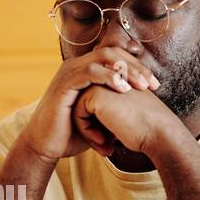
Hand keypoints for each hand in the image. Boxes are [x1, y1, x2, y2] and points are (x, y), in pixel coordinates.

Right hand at [20, 48, 160, 161]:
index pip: (115, 57)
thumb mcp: (98, 117)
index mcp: (84, 70)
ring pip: (103, 58)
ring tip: (141, 86)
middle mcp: (76, 67)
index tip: (154, 85)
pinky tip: (123, 89)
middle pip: (112, 52)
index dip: (136, 67)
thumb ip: (115, 107)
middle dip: (135, 66)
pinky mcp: (64, 84)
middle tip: (152, 84)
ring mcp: (68, 73)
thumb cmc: (71, 134)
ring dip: (125, 70)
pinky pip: (90, 72)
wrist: (45, 147)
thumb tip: (141, 107)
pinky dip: (109, 77)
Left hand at [72, 84, 183, 159]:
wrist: (159, 133)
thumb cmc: (145, 130)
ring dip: (87, 132)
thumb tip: (85, 119)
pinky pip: (77, 114)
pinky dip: (86, 132)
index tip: (112, 141)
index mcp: (117, 78)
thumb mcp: (123, 115)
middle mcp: (109, 76)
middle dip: (91, 129)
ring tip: (105, 145)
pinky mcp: (94, 93)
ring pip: (77, 109)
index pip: (94, 104)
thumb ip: (105, 111)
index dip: (99, 126)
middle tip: (107, 147)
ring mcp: (101, 82)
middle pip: (84, 105)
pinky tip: (104, 141)